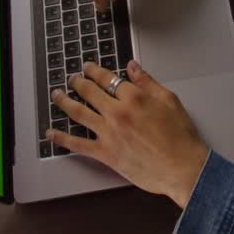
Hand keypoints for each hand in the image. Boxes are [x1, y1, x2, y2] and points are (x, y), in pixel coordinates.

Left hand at [47, 60, 207, 207]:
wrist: (182, 167)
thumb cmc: (180, 137)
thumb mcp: (169, 100)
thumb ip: (148, 82)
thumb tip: (133, 67)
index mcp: (134, 97)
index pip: (108, 78)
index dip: (94, 71)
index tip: (88, 67)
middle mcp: (118, 112)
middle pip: (89, 91)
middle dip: (77, 82)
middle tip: (72, 78)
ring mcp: (109, 133)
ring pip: (78, 112)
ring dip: (64, 101)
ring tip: (56, 95)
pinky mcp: (105, 153)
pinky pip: (78, 143)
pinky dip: (61, 138)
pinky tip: (51, 133)